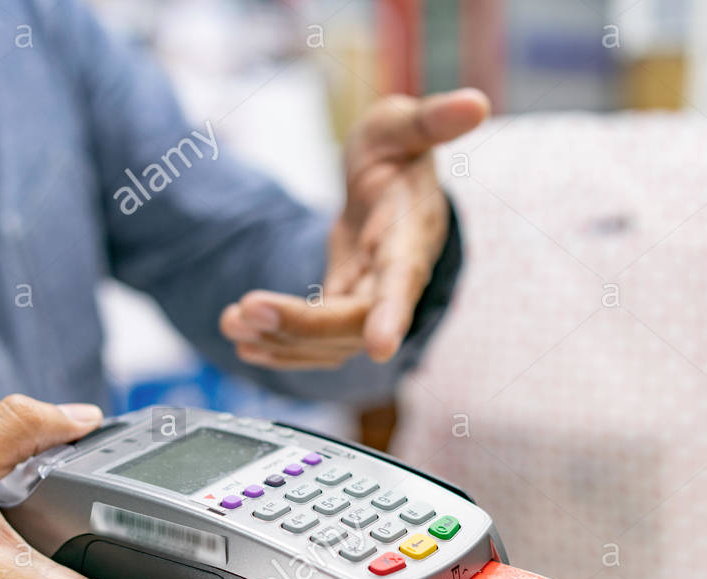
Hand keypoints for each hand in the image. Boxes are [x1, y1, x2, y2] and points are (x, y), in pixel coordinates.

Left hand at [220, 88, 489, 367]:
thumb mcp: (404, 126)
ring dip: (282, 338)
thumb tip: (476, 103)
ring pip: (332, 341)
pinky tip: (242, 340)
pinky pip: (316, 340)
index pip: (405, 280)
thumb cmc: (398, 151)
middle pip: (356, 322)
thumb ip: (433, 121)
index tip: (381, 347)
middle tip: (246, 308)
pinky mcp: (343, 306)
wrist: (389, 184)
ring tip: (230, 323)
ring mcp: (369, 298)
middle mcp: (395, 279)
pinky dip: (280, 343)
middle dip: (303, 324)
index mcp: (412, 236)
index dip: (394, 313)